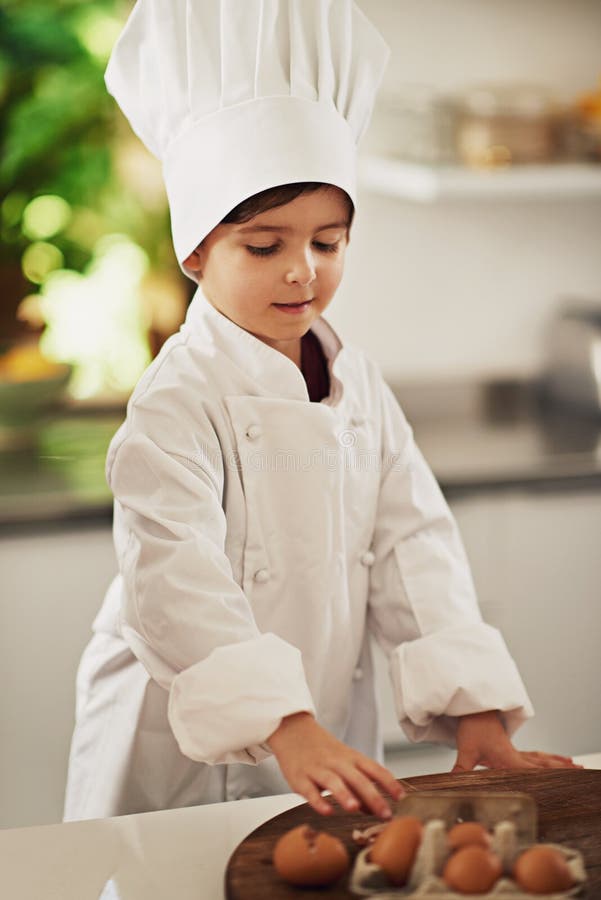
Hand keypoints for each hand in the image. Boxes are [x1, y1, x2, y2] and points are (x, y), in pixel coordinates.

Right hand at [266, 712, 403, 817]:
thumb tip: (373, 809)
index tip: (400, 797)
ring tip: (355, 809)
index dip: (388, 782)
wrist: (293, 729)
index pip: (374, 769)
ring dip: (345, 795)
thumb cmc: (322, 750)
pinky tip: (327, 811)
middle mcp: (337, 762)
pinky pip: (309, 790)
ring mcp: (317, 769)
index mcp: (351, 757)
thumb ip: (358, 785)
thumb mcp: (344, 761)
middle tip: (385, 814)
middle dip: (373, 796)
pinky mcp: (299, 778)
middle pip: (357, 778)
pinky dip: (318, 801)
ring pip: (333, 782)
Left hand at [452, 710, 584, 771]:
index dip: (548, 777)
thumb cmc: (472, 727)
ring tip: (572, 765)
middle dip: (560, 769)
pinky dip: (543, 758)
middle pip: (542, 764)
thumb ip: (461, 770)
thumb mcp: (466, 751)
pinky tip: (548, 759)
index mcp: (509, 759)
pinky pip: (532, 755)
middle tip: (580, 770)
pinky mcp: (509, 747)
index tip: (563, 782)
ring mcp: (513, 750)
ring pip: (539, 758)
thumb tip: (453, 784)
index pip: (533, 772)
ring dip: (555, 762)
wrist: (472, 708)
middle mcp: (515, 755)